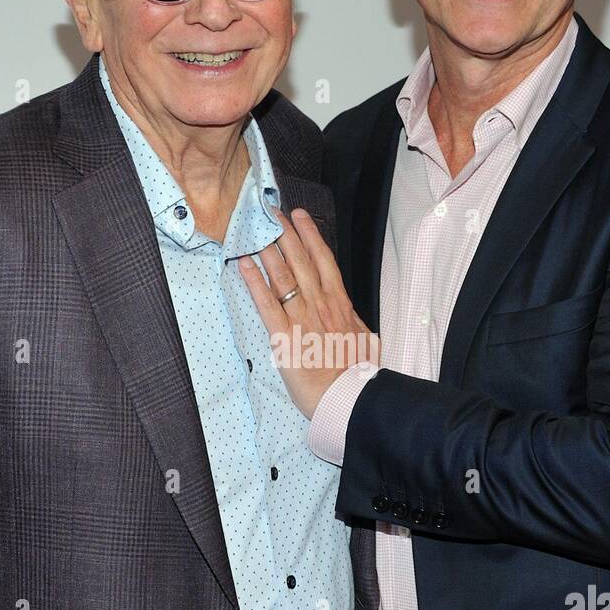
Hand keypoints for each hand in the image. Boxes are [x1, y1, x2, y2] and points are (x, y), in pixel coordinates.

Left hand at [238, 207, 378, 418]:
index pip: (323, 261)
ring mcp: (301, 318)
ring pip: (282, 276)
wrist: (349, 397)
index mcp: (340, 304)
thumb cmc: (358, 373)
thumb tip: (349, 314)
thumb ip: (353, 322)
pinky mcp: (284, 337)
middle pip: (300, 261)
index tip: (301, 217)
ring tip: (255, 229)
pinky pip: (267, 304)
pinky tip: (244, 266)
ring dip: (268, 250)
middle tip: (271, 212)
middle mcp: (320, 304)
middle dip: (285, 233)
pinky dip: (255, 283)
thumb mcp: (365, 340)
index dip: (310, 236)